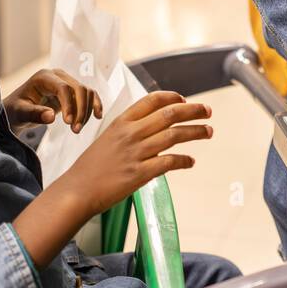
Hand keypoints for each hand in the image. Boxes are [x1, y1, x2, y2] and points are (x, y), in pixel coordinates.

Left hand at [3, 68, 101, 131]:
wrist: (16, 111)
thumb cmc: (15, 111)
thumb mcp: (20, 113)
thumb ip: (34, 114)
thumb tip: (51, 117)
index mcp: (43, 77)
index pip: (63, 88)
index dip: (69, 104)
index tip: (69, 123)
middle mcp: (57, 76)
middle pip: (78, 88)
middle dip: (81, 110)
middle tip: (75, 130)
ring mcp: (66, 82)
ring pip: (86, 92)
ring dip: (87, 111)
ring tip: (77, 130)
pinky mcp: (71, 92)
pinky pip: (88, 95)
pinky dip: (94, 105)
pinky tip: (98, 116)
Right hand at [49, 91, 211, 217]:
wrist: (78, 190)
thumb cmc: (92, 167)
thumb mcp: (108, 138)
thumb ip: (130, 130)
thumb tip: (154, 128)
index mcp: (122, 122)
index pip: (152, 100)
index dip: (172, 97)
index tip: (185, 100)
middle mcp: (130, 133)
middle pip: (169, 114)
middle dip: (193, 111)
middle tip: (208, 111)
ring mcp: (136, 153)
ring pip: (174, 135)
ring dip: (195, 132)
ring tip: (208, 132)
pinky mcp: (140, 173)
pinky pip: (170, 162)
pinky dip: (184, 161)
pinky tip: (191, 161)